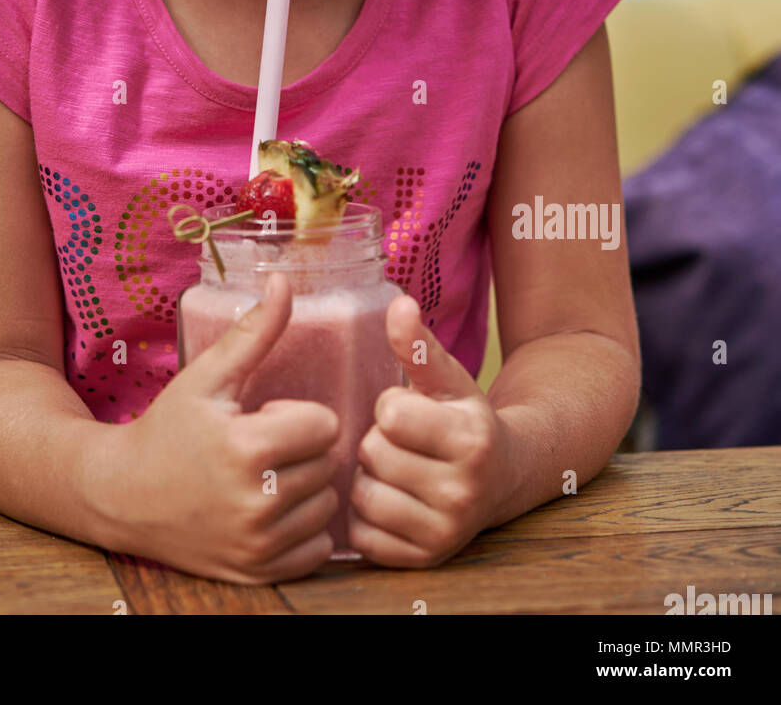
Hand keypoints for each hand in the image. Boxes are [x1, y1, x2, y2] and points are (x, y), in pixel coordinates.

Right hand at [118, 271, 341, 583]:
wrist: (122, 497)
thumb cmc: (167, 430)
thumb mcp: (207, 377)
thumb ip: (254, 331)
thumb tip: (285, 280)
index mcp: (246, 450)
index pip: (325, 425)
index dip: (297, 416)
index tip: (264, 418)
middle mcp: (256, 505)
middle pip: (328, 464)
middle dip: (301, 450)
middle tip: (260, 447)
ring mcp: (258, 546)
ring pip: (327, 505)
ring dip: (305, 488)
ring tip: (264, 477)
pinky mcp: (258, 574)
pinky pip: (319, 548)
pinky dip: (303, 530)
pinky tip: (269, 511)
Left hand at [347, 294, 509, 567]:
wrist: (500, 479)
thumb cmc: (464, 420)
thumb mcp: (448, 379)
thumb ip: (418, 343)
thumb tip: (398, 303)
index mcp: (473, 441)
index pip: (390, 413)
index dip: (393, 406)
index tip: (413, 412)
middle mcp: (464, 492)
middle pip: (373, 453)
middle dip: (380, 441)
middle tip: (405, 444)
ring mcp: (445, 533)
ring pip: (363, 495)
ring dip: (371, 478)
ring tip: (397, 470)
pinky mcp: (423, 561)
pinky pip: (362, 535)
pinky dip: (367, 516)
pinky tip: (392, 499)